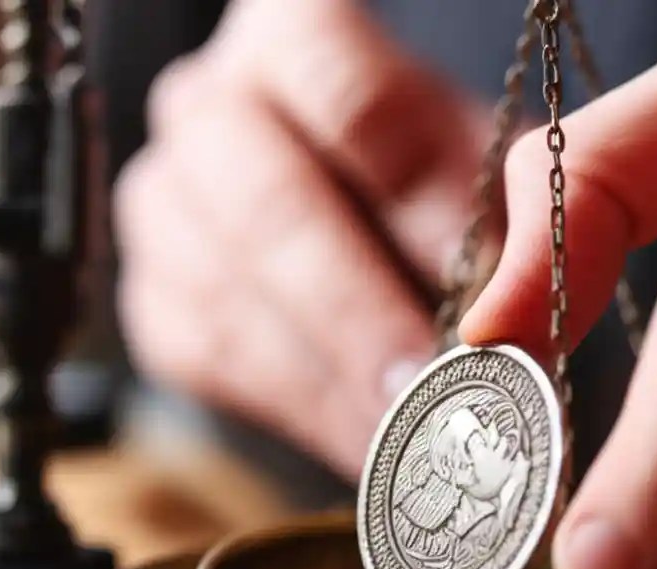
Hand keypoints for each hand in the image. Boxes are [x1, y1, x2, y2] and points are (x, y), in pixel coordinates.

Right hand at [114, 0, 497, 477]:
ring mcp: (161, 202)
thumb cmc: (421, 177)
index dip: (424, 204)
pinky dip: (296, 408)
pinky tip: (364, 439)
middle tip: (437, 388)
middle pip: (270, 206)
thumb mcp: (474, 166)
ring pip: (229, 296)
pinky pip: (209, 359)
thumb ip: (491, 218)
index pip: (350, 100)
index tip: (485, 292)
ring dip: (332, 378)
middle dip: (362, 311)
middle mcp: (204, 106)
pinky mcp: (150, 294)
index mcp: (290, 35)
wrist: (340, 204)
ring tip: (414, 436)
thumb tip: (505, 318)